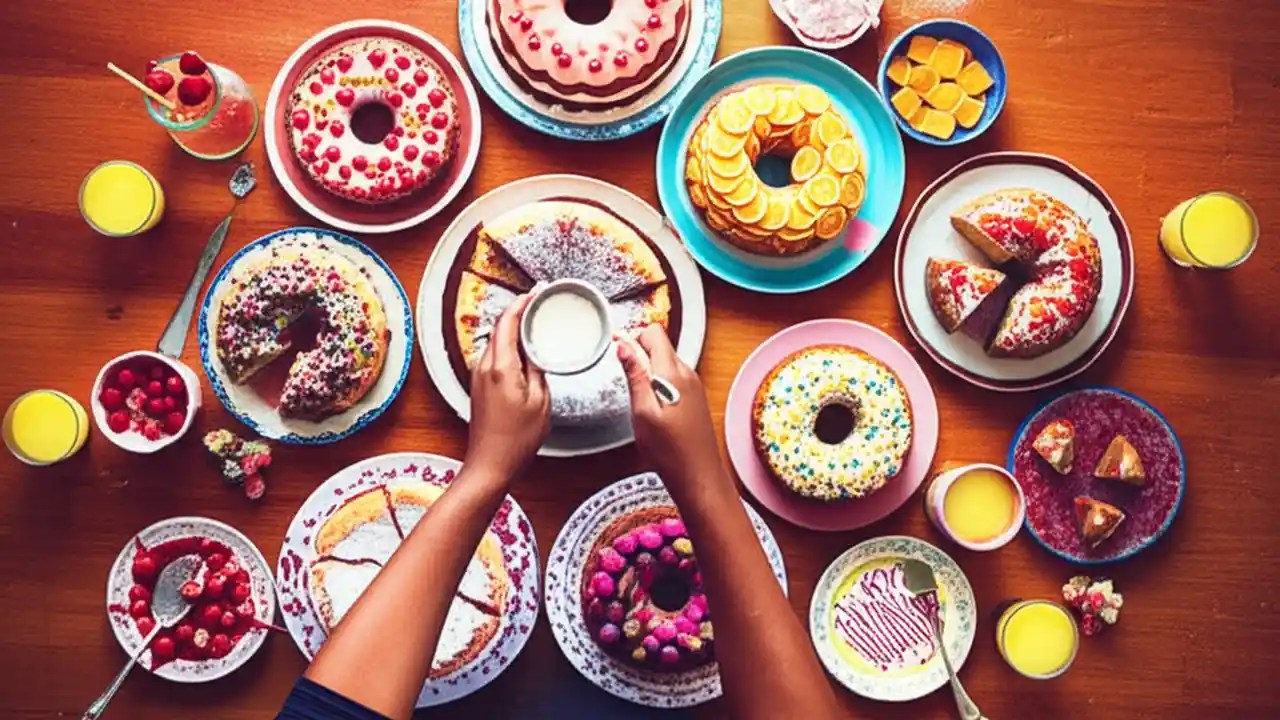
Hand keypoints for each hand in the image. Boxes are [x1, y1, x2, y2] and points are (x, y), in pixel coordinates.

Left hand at [465, 294, 549, 482]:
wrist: (490, 464)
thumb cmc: (516, 439)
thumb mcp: (540, 401)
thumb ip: (539, 370)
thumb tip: (538, 353)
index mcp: (501, 367)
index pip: (507, 322)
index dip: (521, 303)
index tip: (535, 293)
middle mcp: (484, 367)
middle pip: (499, 328)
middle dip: (518, 313)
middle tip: (538, 305)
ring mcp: (479, 376)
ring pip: (496, 342)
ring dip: (512, 330)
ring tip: (534, 326)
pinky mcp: (479, 386)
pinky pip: (493, 356)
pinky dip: (508, 347)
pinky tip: (523, 352)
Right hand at [617, 325, 723, 489]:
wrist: (698, 475)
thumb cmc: (670, 451)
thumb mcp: (642, 412)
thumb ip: (635, 375)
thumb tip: (624, 345)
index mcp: (673, 373)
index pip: (654, 333)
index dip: (632, 338)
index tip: (618, 354)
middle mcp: (688, 373)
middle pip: (660, 345)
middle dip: (639, 355)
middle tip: (626, 382)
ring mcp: (694, 385)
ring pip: (665, 361)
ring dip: (648, 371)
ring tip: (638, 399)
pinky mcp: (695, 397)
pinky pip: (673, 378)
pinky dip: (658, 383)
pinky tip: (652, 407)